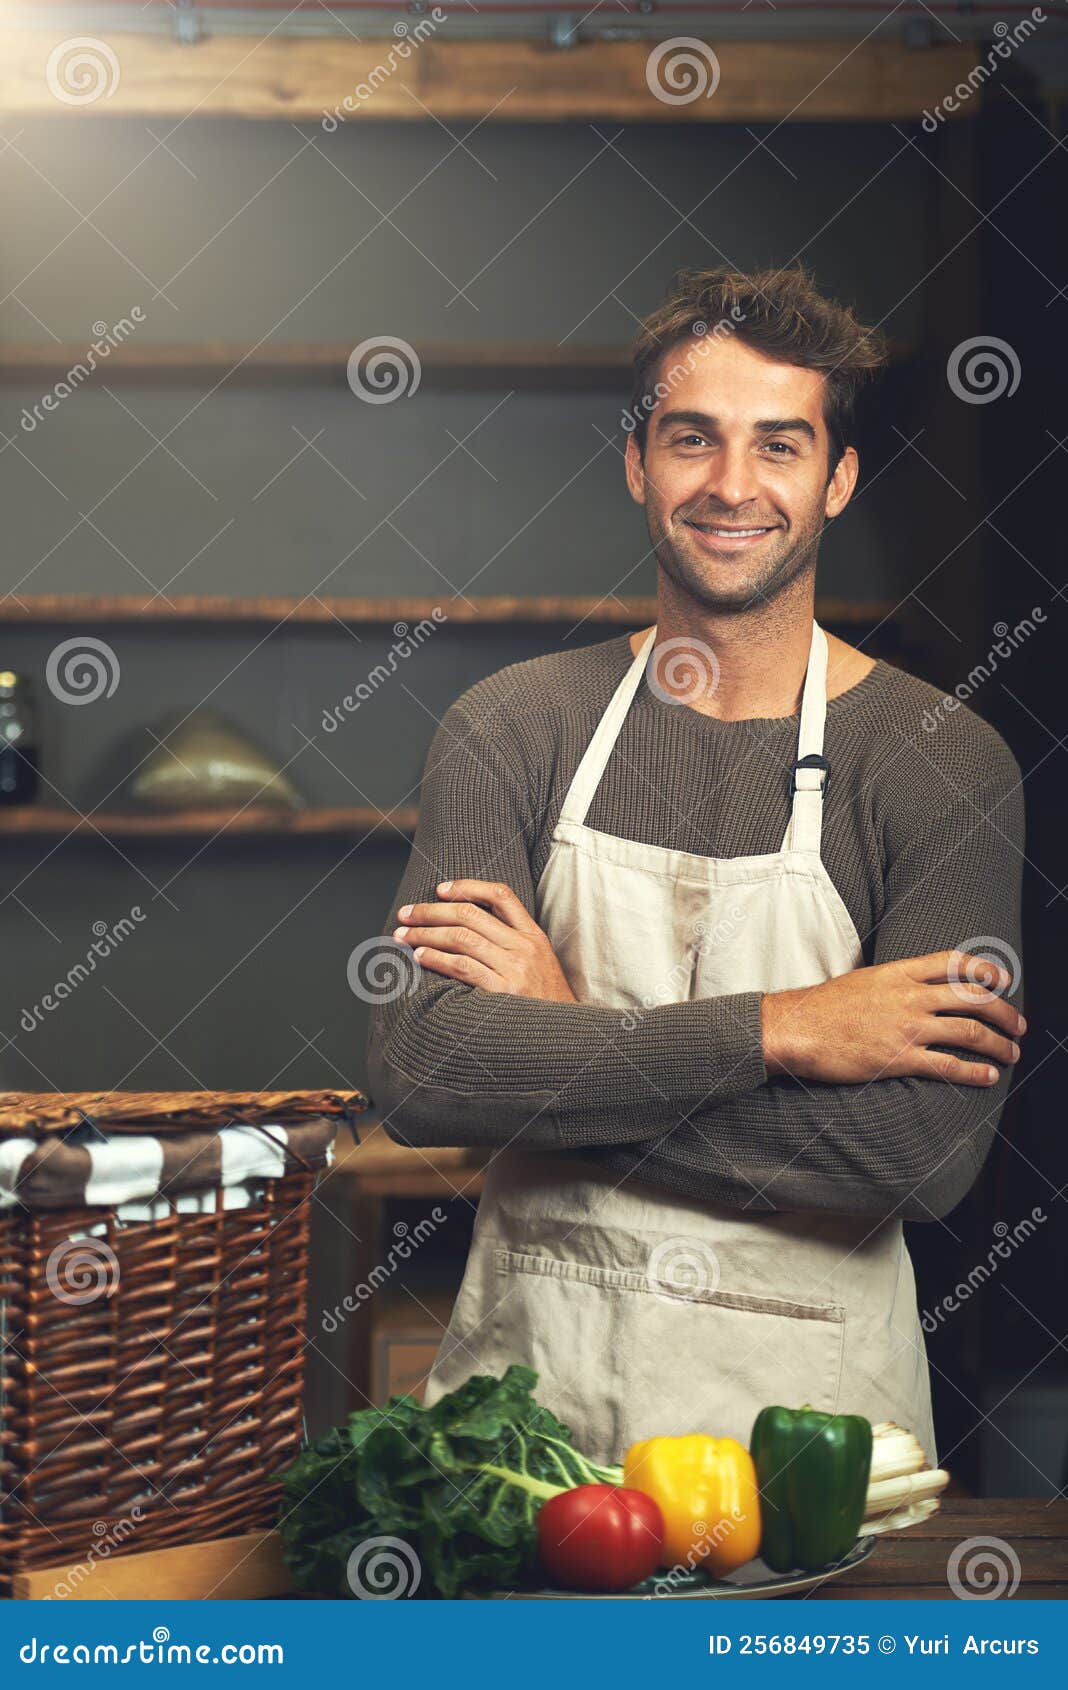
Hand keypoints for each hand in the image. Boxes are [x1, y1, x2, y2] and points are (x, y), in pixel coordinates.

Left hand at [393, 879, 576, 1002]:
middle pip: (470, 914)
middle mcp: (524, 947)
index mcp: (533, 935)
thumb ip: (512, 942)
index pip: (501, 895)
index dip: (467, 886)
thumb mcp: (539, 963)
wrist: (568, 1037)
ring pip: (461, 938)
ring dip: (426, 934)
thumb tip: (466, 926)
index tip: (440, 889)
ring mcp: (514, 969)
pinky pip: (463, 967)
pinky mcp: (503, 992)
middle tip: (406, 914)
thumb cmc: (545, 1002)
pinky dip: (437, 959)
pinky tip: (420, 957)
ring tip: (404, 935)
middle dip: (431, 911)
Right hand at [762, 950, 1025, 1086]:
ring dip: (999, 1044)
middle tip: (1018, 1025)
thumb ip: (894, 982)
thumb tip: (917, 988)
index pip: (954, 963)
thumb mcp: (863, 980)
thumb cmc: (822, 1007)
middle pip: (973, 998)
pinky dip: (976, 1072)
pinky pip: (949, 1065)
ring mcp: (907, 1027)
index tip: (1003, 979)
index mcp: (899, 973)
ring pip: (970, 1032)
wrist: (795, 1028)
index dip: (985, 969)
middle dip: (1004, 1012)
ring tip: (1012, 1053)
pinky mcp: (899, 1058)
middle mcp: (909, 996)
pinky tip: (990, 1076)